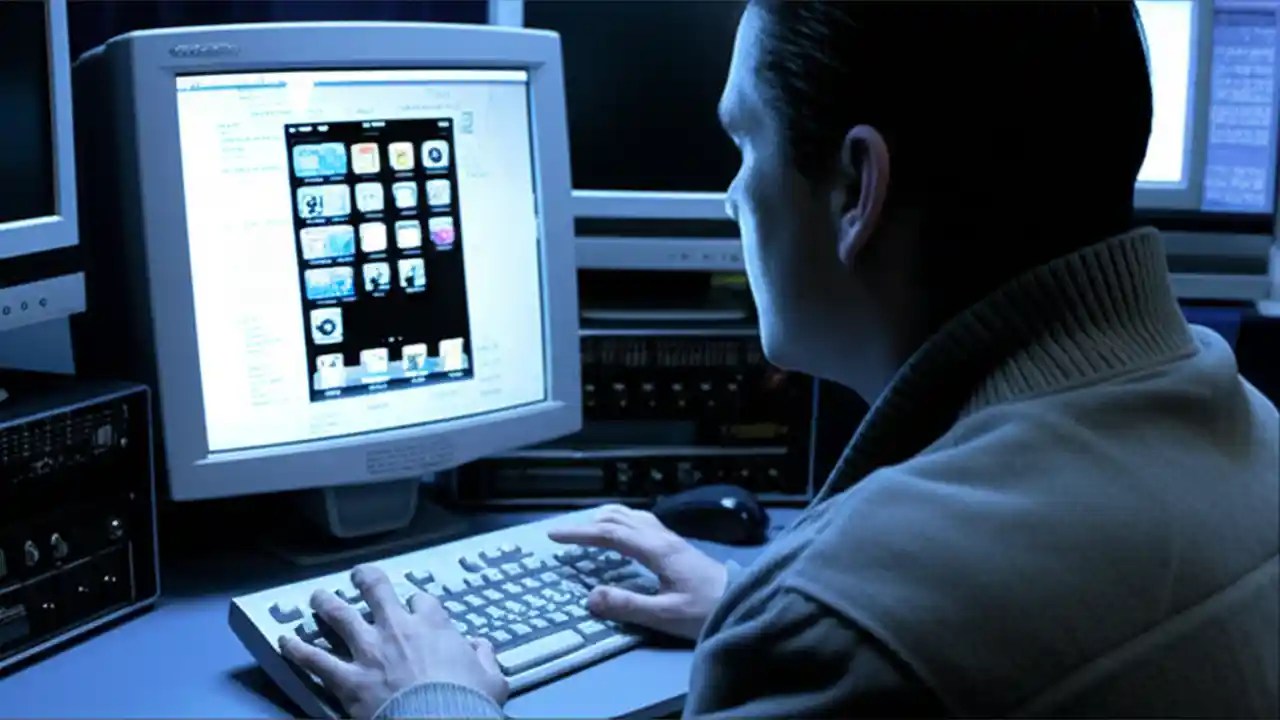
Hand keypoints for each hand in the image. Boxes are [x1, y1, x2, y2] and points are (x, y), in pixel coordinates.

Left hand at [279, 565, 507, 718]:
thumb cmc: (466, 702)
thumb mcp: (492, 680)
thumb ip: (485, 659)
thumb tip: (481, 648)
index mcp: (433, 626)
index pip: (423, 601)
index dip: (419, 603)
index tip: (418, 608)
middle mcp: (396, 629)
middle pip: (376, 591)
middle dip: (366, 580)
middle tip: (359, 576)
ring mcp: (368, 652)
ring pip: (340, 617)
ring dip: (327, 604)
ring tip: (318, 596)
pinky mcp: (347, 678)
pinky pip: (315, 660)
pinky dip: (298, 649)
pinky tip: (285, 640)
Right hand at [548, 505, 727, 639]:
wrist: (745, 603)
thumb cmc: (707, 611)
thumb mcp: (666, 615)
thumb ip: (628, 605)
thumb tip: (590, 596)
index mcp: (657, 550)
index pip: (611, 534)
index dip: (581, 533)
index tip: (555, 537)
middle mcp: (663, 538)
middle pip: (620, 519)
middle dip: (589, 524)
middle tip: (565, 535)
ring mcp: (672, 540)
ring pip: (634, 516)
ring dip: (607, 519)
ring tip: (588, 528)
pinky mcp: (678, 547)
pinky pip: (644, 523)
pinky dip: (624, 523)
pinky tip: (624, 534)